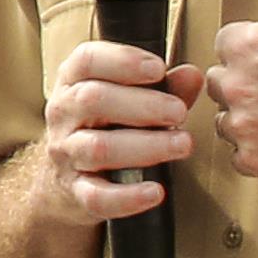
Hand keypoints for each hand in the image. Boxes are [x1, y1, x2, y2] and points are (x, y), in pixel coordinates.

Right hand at [36, 33, 191, 226]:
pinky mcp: (75, 191)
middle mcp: (64, 113)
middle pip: (94, 100)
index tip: (158, 68)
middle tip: (179, 112)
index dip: (122, 61)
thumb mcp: (130, 100)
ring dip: (146, 146)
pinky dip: (127, 196)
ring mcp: (66, 153)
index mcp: (74, 82)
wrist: (68, 179)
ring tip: (182, 144)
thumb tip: (193, 75)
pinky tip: (156, 192)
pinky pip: (97, 196)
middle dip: (142, 105)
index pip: (87, 60)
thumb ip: (164, 88)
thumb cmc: (107, 127)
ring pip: (99, 147)